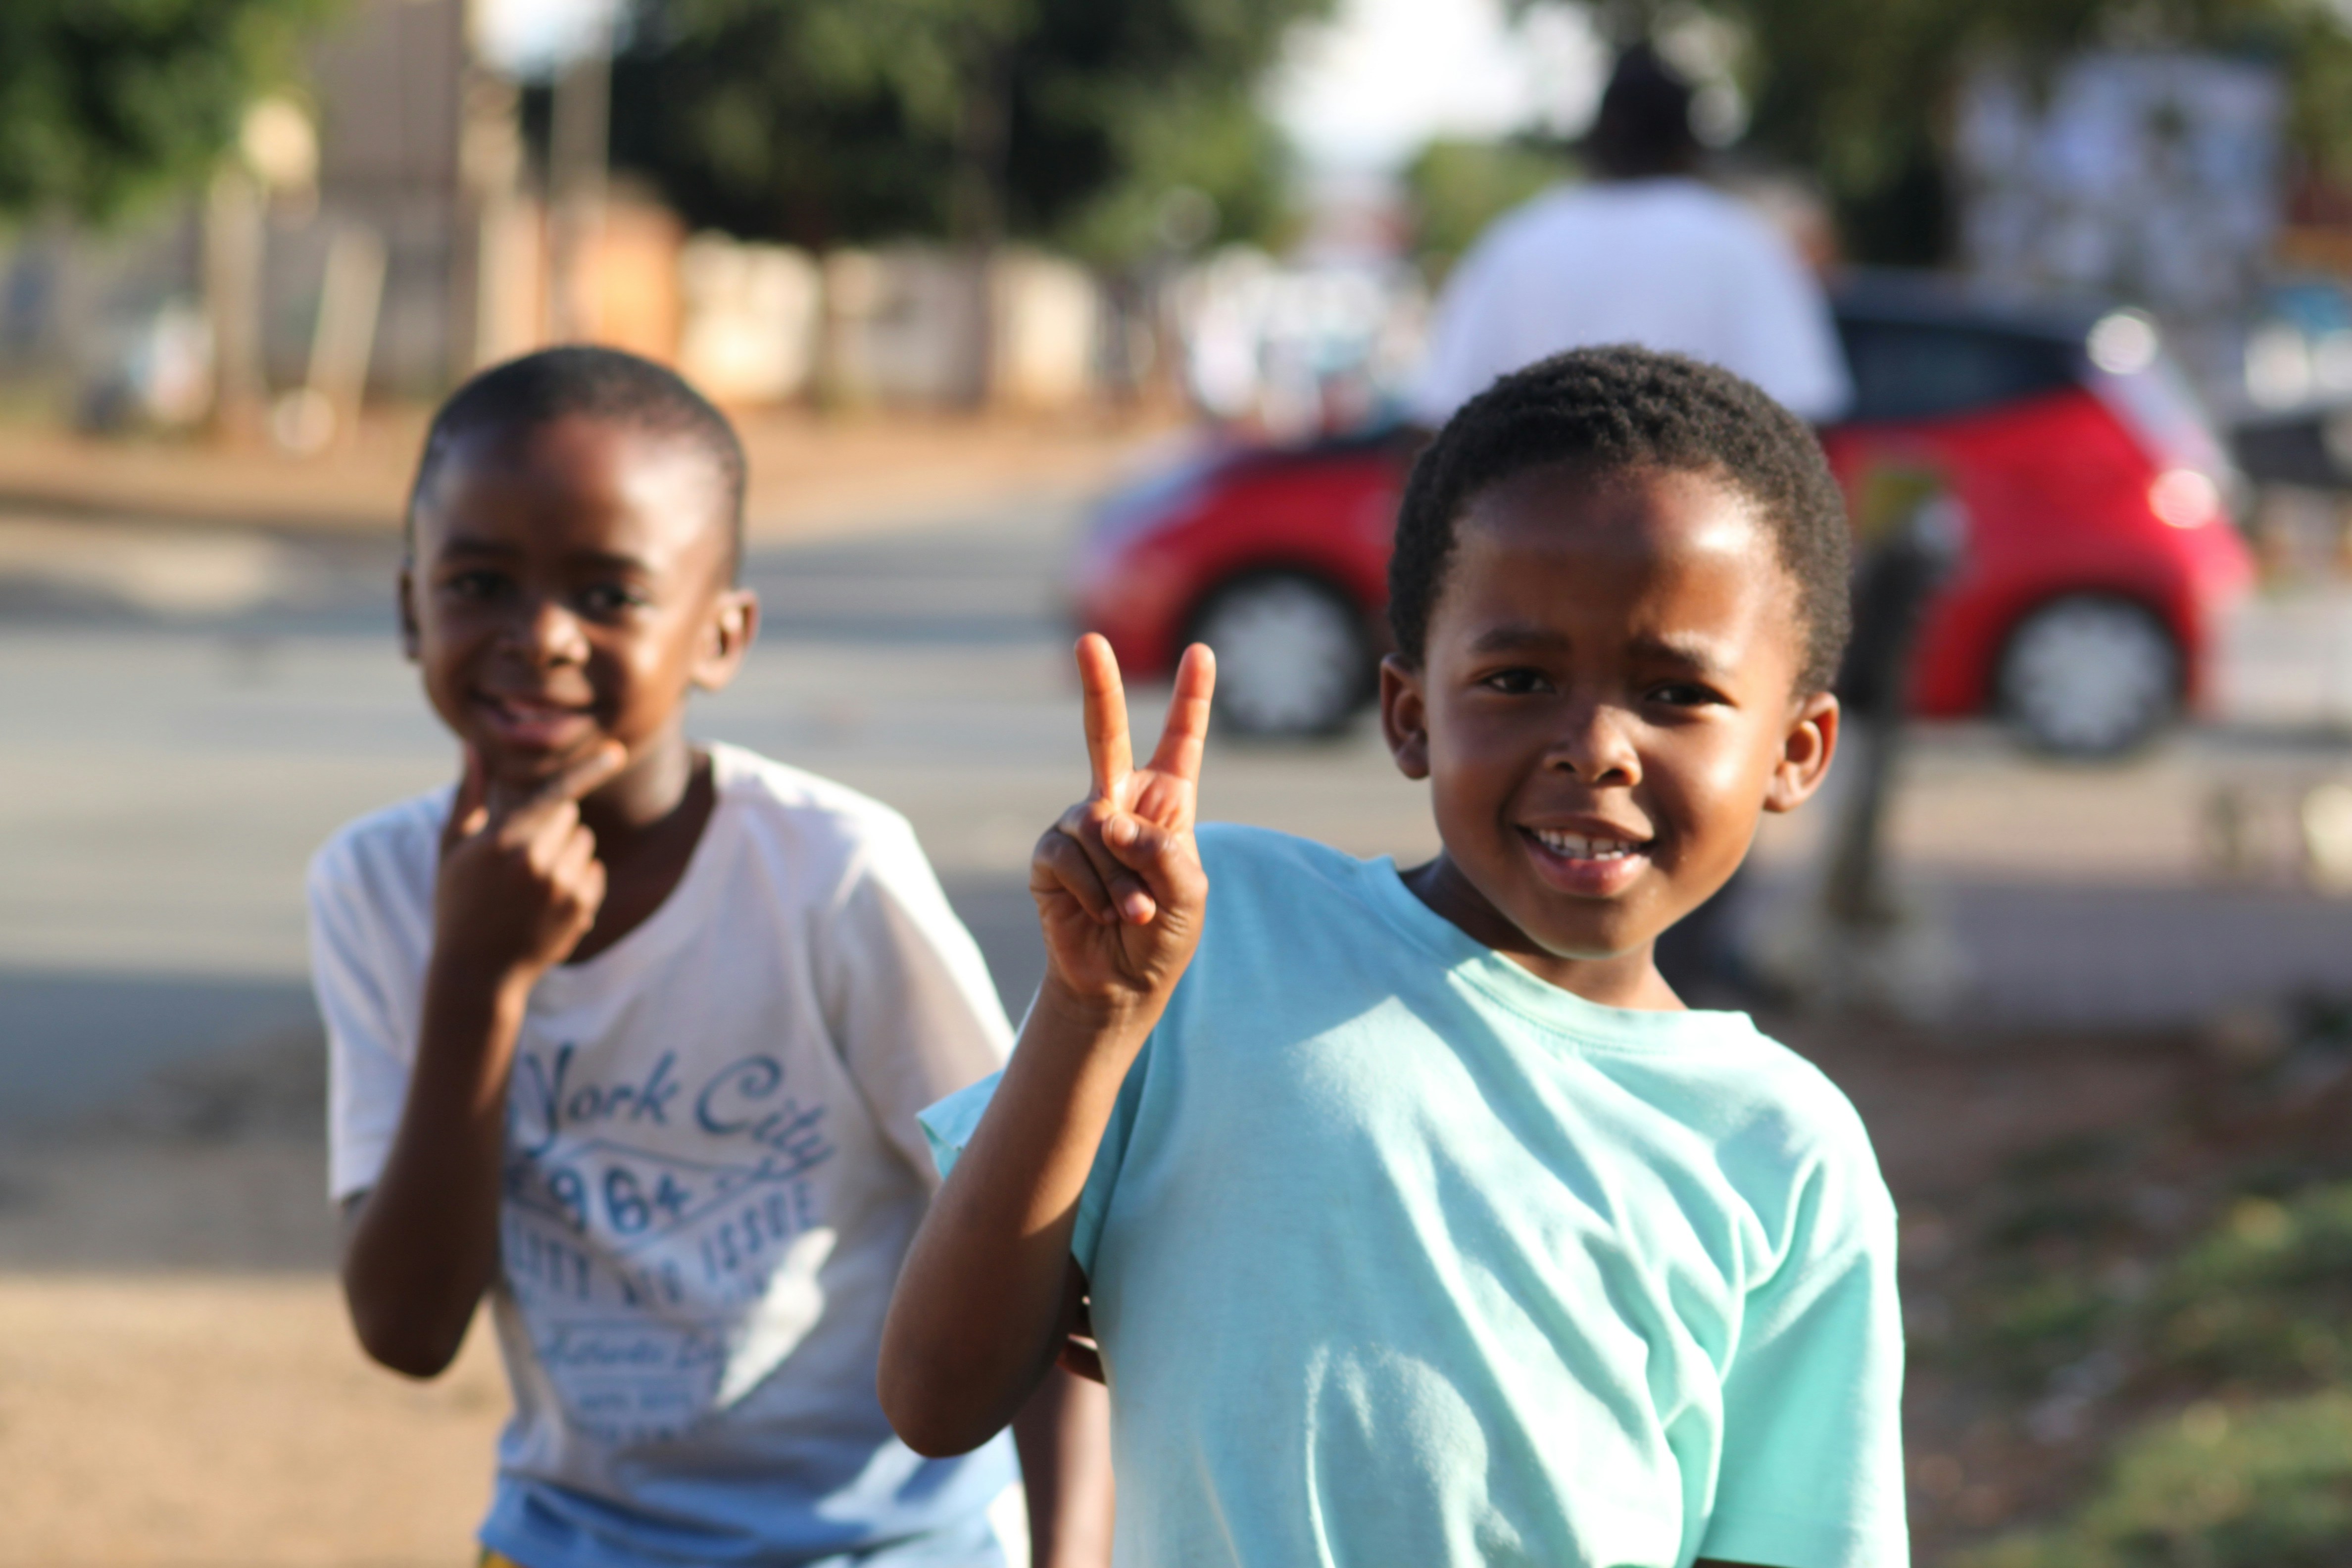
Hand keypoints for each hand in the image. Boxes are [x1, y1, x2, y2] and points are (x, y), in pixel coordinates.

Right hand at [432, 742, 628, 990]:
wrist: (476, 973)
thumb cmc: (458, 903)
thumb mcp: (453, 849)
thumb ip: (469, 795)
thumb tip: (472, 746)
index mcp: (503, 842)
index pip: (555, 795)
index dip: (589, 771)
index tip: (617, 753)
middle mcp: (536, 863)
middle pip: (569, 814)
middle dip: (552, 824)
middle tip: (520, 854)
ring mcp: (562, 888)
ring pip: (584, 842)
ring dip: (566, 850)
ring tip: (531, 880)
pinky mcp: (581, 908)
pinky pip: (595, 871)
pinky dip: (579, 877)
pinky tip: (547, 899)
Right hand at [1030, 635, 1213, 1014]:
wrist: (1119, 983)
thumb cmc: (1163, 935)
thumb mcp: (1188, 894)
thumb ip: (1162, 853)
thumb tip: (1107, 821)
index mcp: (1167, 804)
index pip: (1181, 743)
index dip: (1192, 699)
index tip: (1202, 651)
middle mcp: (1120, 802)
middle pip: (1104, 734)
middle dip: (1097, 686)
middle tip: (1088, 639)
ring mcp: (1081, 825)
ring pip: (1096, 826)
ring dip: (1120, 880)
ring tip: (1133, 914)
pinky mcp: (1050, 855)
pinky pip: (1068, 854)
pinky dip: (1094, 890)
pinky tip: (1102, 914)